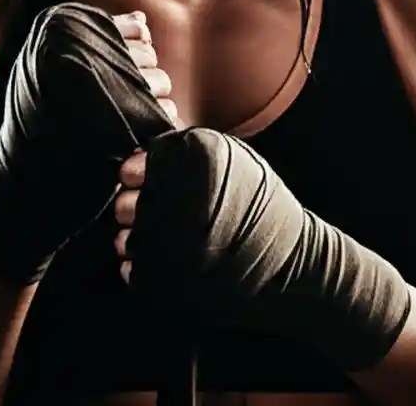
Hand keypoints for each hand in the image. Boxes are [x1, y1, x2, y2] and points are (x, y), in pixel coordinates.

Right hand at [0, 3, 175, 284]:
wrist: (21, 188)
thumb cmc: (38, 129)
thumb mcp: (50, 74)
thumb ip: (93, 43)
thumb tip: (142, 21)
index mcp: (56, 30)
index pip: (131, 30)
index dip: (132, 58)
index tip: (111, 83)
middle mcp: (74, 51)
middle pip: (148, 56)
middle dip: (145, 82)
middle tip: (118, 109)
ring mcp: (93, 86)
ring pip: (160, 82)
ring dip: (152, 106)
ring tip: (123, 125)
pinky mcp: (111, 121)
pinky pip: (160, 114)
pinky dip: (155, 128)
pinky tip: (134, 140)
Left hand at [114, 128, 410, 371]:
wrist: (291, 271)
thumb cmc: (263, 210)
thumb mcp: (237, 160)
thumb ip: (190, 144)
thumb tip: (151, 131)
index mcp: (199, 162)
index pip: (138, 161)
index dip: (143, 170)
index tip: (153, 179)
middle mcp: (179, 200)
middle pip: (125, 199)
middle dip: (139, 204)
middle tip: (166, 212)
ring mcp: (169, 246)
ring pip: (124, 235)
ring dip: (140, 236)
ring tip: (171, 238)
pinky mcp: (164, 283)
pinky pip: (131, 269)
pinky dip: (145, 266)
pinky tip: (174, 260)